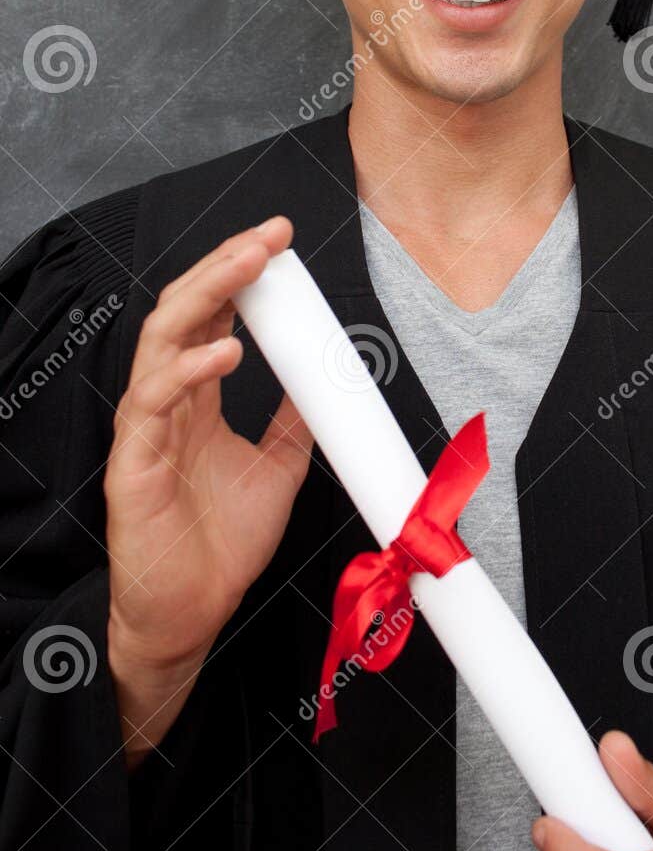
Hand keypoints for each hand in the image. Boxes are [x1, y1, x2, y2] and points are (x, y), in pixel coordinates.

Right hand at [105, 215, 314, 676]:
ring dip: (204, 295)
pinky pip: (151, 402)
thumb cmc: (220, 546)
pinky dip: (187, 369)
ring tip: (247, 265)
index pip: (210, 317)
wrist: (190, 614)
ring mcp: (145, 429)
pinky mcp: (131, 464)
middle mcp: (165, 403)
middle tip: (266, 236)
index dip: (238, 276)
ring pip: (160, 340)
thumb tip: (324, 376)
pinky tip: (225, 351)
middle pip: (184, 312)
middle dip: (223, 265)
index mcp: (194, 399)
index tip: (277, 243)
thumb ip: (293, 419)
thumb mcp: (278, 468)